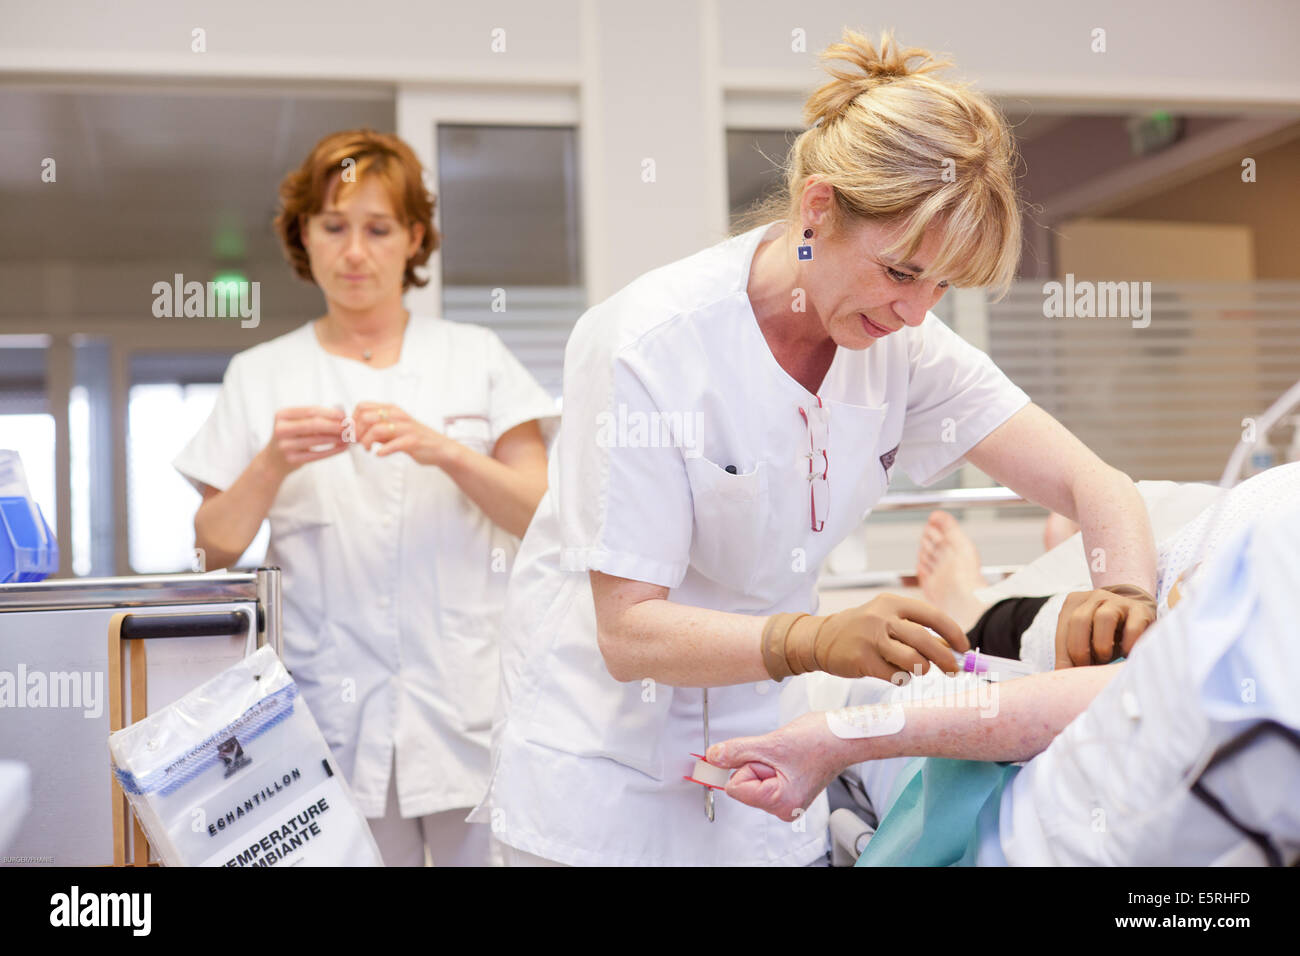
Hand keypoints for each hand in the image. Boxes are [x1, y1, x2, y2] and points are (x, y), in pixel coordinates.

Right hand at [262, 405, 348, 477]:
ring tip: (348, 437)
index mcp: (282, 415)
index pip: (310, 411)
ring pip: (317, 440)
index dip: (330, 413)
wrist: (273, 460)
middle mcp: (281, 429)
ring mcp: (285, 445)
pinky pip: (317, 455)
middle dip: (334, 425)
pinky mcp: (292, 459)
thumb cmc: (291, 437)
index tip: (344, 415)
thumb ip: (314, 417)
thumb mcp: (296, 423)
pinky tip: (342, 448)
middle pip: (314, 424)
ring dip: (336, 438)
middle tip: (349, 427)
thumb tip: (342, 415)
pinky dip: (332, 450)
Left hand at [353, 402, 452, 465]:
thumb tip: (355, 432)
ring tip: (368, 449)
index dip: (353, 420)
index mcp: (391, 409)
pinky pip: (392, 445)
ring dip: (366, 442)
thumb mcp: (393, 429)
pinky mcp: (412, 441)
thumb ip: (376, 429)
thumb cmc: (415, 438)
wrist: (440, 448)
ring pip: (376, 430)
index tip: (354, 433)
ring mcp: (406, 427)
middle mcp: (398, 415)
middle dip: (357, 432)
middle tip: (360, 443)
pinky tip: (380, 454)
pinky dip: (382, 451)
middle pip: (366, 417)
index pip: (362, 406)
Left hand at [704, 712, 850, 821]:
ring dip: (765, 761)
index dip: (747, 765)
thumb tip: (713, 757)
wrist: (844, 736)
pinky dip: (771, 762)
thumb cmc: (821, 741)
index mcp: (780, 803)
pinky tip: (789, 758)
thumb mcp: (771, 743)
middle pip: (743, 784)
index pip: (734, 787)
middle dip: (757, 763)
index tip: (765, 756)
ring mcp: (786, 800)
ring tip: (788, 756)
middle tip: (782, 756)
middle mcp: (783, 809)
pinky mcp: (787, 790)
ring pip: (752, 778)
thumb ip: (737, 751)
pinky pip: (763, 775)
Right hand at [762, 593, 969, 681]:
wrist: (821, 638)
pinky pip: (895, 675)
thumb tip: (952, 649)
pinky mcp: (862, 660)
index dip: (953, 633)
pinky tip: (893, 672)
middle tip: (954, 670)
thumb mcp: (887, 620)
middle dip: (945, 659)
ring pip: (913, 660)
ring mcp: (871, 638)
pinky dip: (901, 678)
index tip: (963, 648)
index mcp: (893, 603)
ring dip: (922, 669)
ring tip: (917, 670)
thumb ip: (917, 631)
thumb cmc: (862, 630)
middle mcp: (882, 617)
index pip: (932, 616)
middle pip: (926, 641)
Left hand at [1054, 584, 1156, 667]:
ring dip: (1101, 645)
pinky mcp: (1141, 610)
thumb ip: (1072, 654)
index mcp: (1074, 603)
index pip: (1062, 631)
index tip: (1069, 675)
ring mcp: (1119, 601)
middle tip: (1085, 667)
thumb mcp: (1087, 641)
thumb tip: (1062, 675)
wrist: (1138, 616)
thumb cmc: (1106, 635)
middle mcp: (1095, 598)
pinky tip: (1126, 654)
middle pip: (1079, 620)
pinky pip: (1133, 627)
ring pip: (1104, 618)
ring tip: (1104, 658)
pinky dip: (1128, 644)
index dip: (1064, 656)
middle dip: (1079, 649)